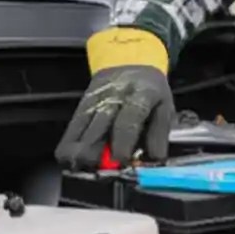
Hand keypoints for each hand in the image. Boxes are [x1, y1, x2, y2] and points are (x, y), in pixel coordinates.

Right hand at [54, 27, 174, 170]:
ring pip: (78, 133)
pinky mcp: (80, 107)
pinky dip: (69, 150)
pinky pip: (70, 132)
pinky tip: (75, 163)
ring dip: (80, 156)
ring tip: (87, 170)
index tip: (122, 163)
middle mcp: (113, 98)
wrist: (128, 60)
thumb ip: (160, 134)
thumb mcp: (165, 106)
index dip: (122, 146)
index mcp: (139, 96)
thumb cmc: (149, 89)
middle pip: (97, 131)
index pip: (127, 122)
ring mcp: (94, 102)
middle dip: (97, 157)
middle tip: (103, 173)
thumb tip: (154, 160)